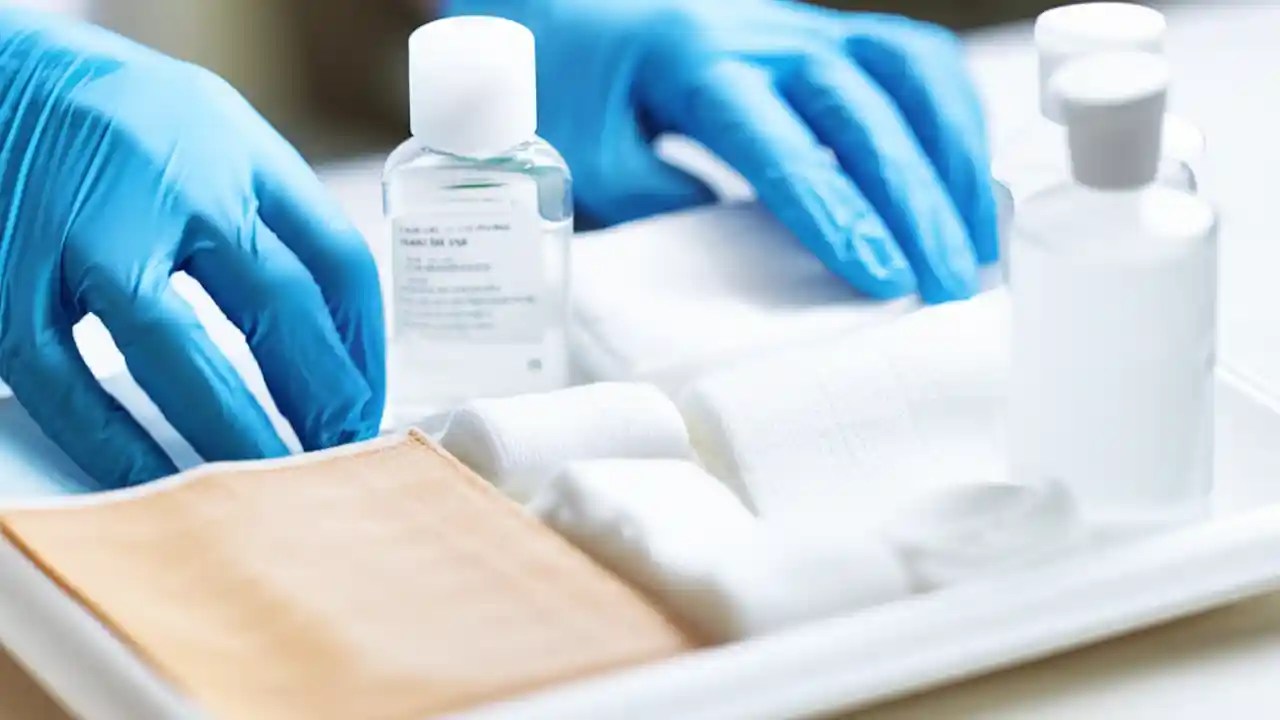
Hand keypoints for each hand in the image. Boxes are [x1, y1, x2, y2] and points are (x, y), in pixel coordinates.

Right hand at [0, 11, 384, 486]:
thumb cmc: (116, 114)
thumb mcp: (215, 130)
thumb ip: (269, 215)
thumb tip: (333, 333)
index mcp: (235, 149)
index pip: (335, 259)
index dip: (366, 348)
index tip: (369, 403)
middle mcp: (169, 181)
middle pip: (278, 302)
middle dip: (322, 394)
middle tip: (342, 455)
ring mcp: (85, 231)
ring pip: (176, 349)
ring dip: (236, 429)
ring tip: (274, 484)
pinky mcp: (10, 279)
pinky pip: (68, 380)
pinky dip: (117, 442)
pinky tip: (160, 480)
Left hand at [446, 0, 996, 302]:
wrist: (576, 11)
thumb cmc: (578, 89)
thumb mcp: (588, 156)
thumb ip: (655, 202)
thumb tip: (738, 262)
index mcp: (698, 65)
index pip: (782, 145)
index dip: (837, 213)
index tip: (881, 278)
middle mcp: (767, 36)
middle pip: (861, 111)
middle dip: (914, 203)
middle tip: (945, 286)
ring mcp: (807, 26)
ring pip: (907, 75)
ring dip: (951, 159)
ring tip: (974, 244)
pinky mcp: (830, 33)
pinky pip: (912, 61)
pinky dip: (952, 121)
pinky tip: (964, 183)